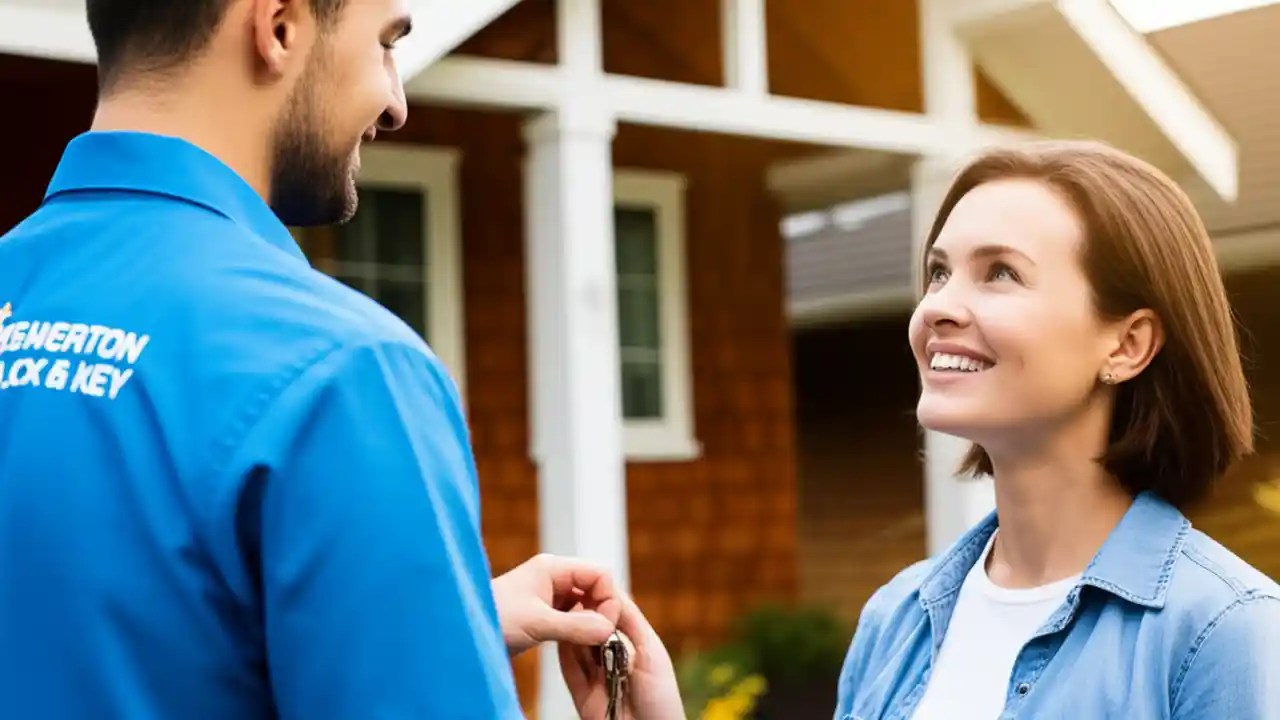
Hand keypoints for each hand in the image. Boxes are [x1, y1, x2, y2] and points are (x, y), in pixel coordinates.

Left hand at [492, 554, 622, 656]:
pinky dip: (581, 629)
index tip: (607, 624)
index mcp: (552, 568)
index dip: (609, 598)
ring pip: (586, 604)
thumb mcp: (537, 623)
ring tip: (593, 641)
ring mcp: (549, 596)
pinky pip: (574, 617)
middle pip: (595, 588)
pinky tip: (580, 643)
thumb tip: (608, 629)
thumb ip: (575, 625)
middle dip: (603, 610)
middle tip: (604, 636)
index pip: (599, 574)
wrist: (460, 634)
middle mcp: (553, 577)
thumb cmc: (492, 618)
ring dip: (592, 621)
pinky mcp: (545, 614)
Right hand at [560, 593, 683, 718]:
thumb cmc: (661, 698)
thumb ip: (631, 623)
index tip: (586, 582)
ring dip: (571, 632)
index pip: (613, 619)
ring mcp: (597, 679)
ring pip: (578, 650)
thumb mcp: (650, 652)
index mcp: (634, 649)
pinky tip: (558, 636)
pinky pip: (569, 672)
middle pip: (592, 632)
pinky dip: (564, 655)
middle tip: (568, 595)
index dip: (600, 601)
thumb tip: (613, 593)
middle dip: (582, 615)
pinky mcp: (583, 696)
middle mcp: (614, 662)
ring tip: (561, 610)